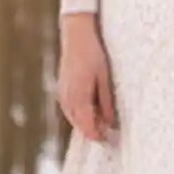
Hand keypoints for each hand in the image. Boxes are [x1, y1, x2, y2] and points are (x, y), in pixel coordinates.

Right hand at [57, 13, 117, 143]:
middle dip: (93, 131)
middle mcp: (67, 99)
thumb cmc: (94, 53)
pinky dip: (81, 112)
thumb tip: (110, 124)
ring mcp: (62, 93)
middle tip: (110, 132)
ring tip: (103, 120)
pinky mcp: (62, 88)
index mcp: (79, 98)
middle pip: (80, 125)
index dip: (99, 137)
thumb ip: (107, 103)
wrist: (76, 34)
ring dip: (87, 122)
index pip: (87, 127)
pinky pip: (70, 108)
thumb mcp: (105, 78)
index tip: (111, 140)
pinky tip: (92, 108)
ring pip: (74, 118)